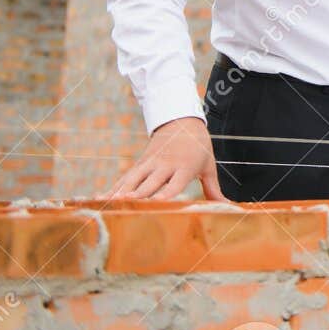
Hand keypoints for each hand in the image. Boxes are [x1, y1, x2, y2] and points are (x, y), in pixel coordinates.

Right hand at [108, 116, 224, 200]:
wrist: (182, 121)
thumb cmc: (199, 147)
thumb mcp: (209, 165)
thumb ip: (213, 187)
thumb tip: (227, 206)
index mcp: (184, 167)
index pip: (174, 183)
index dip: (165, 193)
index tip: (157, 203)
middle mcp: (165, 165)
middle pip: (150, 182)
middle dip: (138, 196)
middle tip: (126, 208)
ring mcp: (150, 163)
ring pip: (133, 180)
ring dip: (120, 193)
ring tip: (106, 206)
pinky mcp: (140, 163)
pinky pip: (125, 178)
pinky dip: (113, 188)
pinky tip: (101, 199)